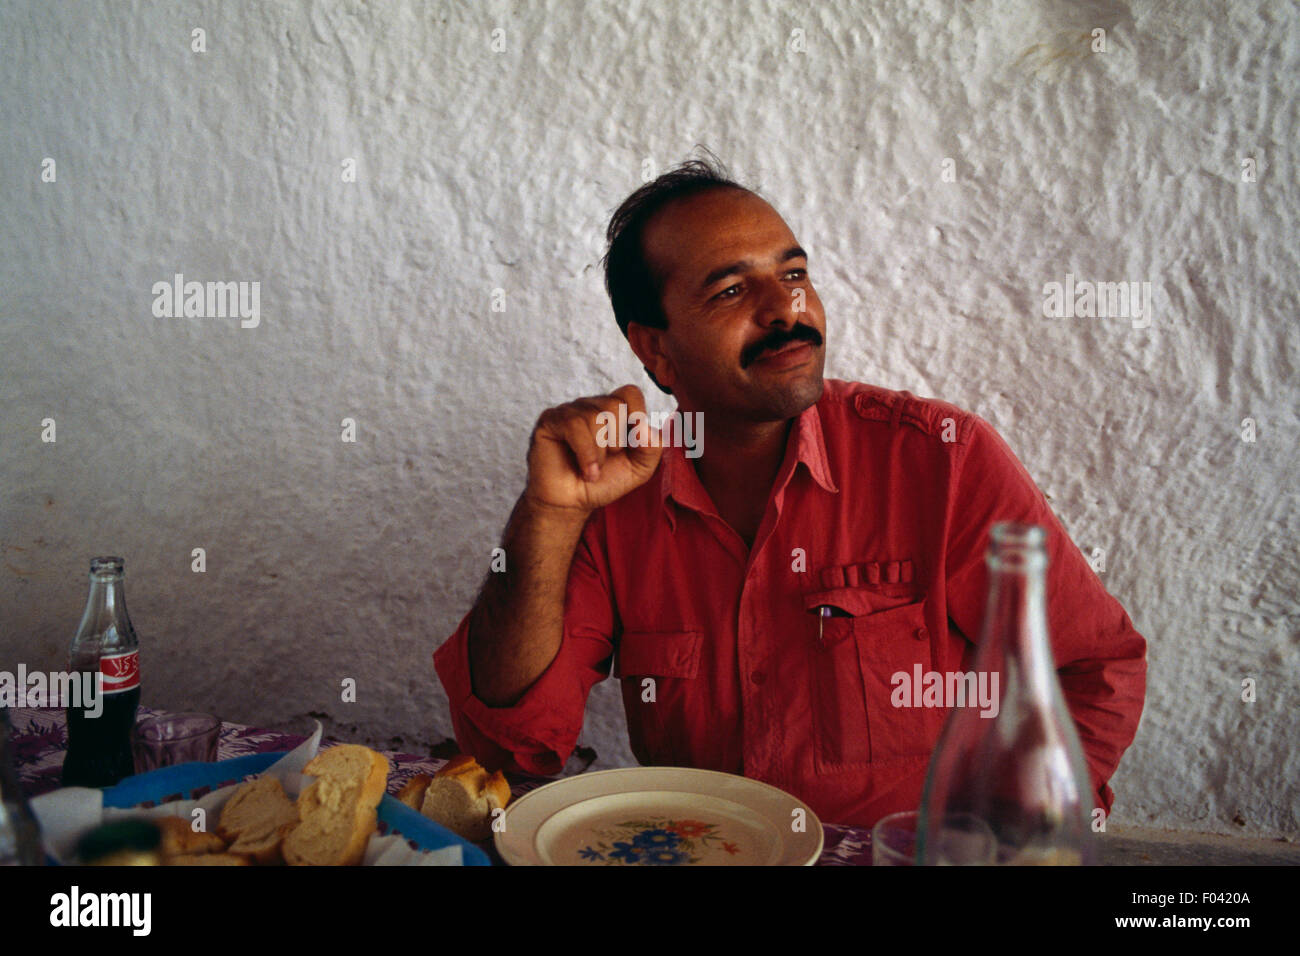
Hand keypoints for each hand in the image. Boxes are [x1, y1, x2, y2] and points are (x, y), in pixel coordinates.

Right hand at [524, 384, 664, 513]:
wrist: (573, 504)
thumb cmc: (603, 482)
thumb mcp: (639, 469)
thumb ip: (653, 447)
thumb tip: (644, 425)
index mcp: (613, 412)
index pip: (630, 393)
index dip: (637, 415)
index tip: (633, 443)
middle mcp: (591, 406)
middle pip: (615, 404)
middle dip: (617, 440)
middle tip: (608, 459)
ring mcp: (569, 411)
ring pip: (594, 416)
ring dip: (600, 452)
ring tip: (594, 470)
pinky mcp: (551, 421)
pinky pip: (574, 425)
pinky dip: (586, 453)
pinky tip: (586, 471)